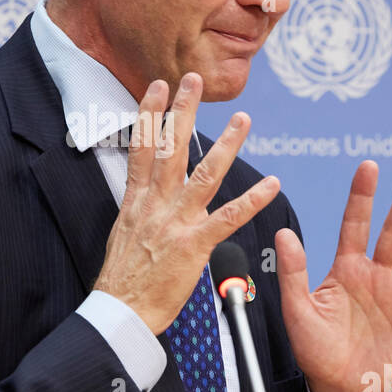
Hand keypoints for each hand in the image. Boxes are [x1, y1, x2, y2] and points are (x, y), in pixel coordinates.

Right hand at [93, 72, 280, 334]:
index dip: (149, 113)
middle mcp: (156, 205)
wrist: (120, 311)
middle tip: (193, 79)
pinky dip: (252, 200)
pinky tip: (271, 185)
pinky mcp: (195, 246)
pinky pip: (229, 218)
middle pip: (171, 148)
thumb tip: (147, 195)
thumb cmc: (123, 280)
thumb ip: (140, 210)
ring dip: (227, 145)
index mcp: (137, 201)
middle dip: (182, 111)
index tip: (157, 87)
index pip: (142, 147)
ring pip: (205, 174)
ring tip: (243, 119)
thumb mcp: (122, 234)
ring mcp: (176, 222)